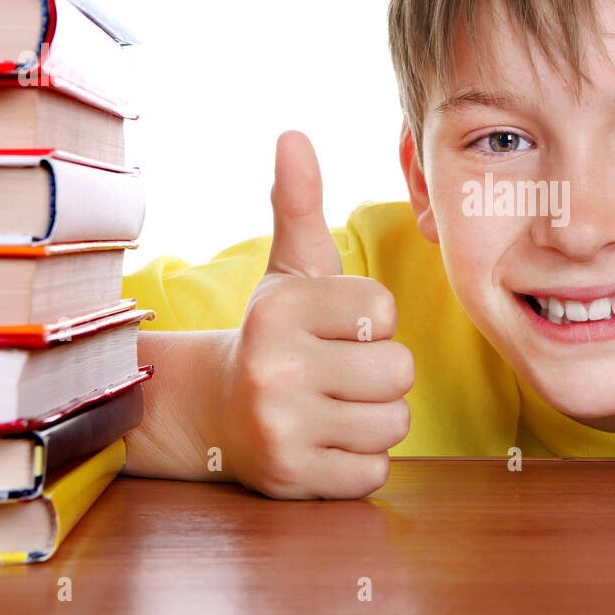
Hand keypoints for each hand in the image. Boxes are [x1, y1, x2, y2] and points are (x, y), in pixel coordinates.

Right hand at [212, 131, 412, 498]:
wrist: (215, 412)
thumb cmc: (276, 333)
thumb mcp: (288, 268)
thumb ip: (297, 203)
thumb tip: (293, 134)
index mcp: (281, 310)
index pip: (385, 311)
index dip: (373, 321)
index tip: (336, 328)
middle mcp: (276, 369)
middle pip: (398, 371)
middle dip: (380, 372)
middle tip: (338, 372)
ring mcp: (283, 429)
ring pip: (393, 422)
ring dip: (375, 416)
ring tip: (333, 405)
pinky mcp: (295, 480)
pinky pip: (375, 471)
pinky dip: (360, 460)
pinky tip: (324, 441)